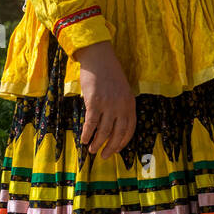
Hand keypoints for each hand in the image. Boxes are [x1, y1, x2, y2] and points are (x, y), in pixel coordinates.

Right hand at [75, 41, 135, 158]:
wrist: (98, 58)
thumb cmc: (109, 73)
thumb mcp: (122, 90)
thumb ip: (121, 106)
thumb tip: (112, 125)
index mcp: (130, 103)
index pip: (130, 129)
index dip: (122, 142)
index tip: (116, 149)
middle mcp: (121, 106)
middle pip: (117, 133)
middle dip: (111, 148)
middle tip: (104, 156)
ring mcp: (108, 105)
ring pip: (103, 131)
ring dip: (97, 143)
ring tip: (92, 150)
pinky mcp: (94, 102)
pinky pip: (90, 123)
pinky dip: (87, 134)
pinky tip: (83, 139)